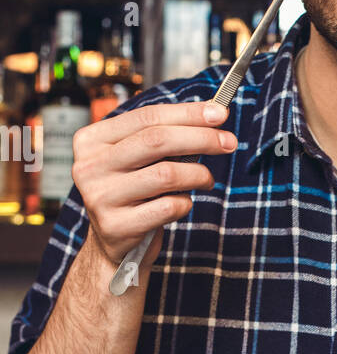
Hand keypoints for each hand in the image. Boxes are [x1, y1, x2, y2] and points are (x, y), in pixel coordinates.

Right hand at [71, 100, 236, 268]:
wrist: (114, 239)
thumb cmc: (133, 191)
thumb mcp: (139, 158)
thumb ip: (165, 135)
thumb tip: (213, 115)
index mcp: (92, 139)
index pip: (146, 117)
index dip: (187, 113)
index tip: (220, 113)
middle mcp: (89, 166)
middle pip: (156, 140)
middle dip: (201, 138)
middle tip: (229, 142)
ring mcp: (100, 197)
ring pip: (166, 174)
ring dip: (198, 174)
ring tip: (206, 179)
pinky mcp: (116, 226)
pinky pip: (168, 207)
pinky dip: (185, 203)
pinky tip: (183, 203)